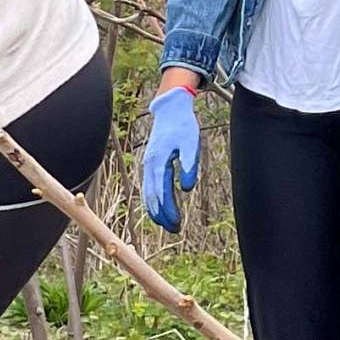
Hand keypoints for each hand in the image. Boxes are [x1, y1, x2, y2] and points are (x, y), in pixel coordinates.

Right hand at [138, 85, 199, 232]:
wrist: (170, 110)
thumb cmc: (182, 126)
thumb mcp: (191, 143)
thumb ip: (189, 166)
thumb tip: (186, 188)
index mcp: (158, 162)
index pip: (161, 193)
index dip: (168, 210)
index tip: (176, 224)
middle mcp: (149, 166)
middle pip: (152, 197)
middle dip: (162, 215)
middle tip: (174, 229)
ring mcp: (148, 165)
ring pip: (148, 194)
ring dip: (156, 210)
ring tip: (167, 224)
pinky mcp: (151, 164)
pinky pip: (149, 187)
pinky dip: (153, 200)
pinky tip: (159, 209)